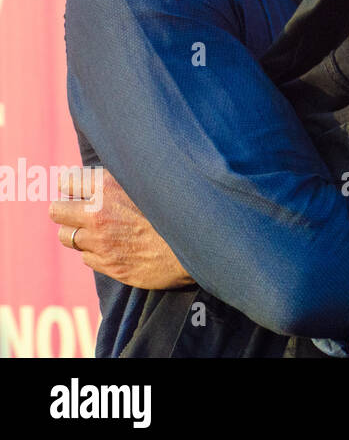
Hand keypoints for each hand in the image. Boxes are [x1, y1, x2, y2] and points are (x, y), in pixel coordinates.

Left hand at [49, 168, 193, 289]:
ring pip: (67, 237)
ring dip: (81, 233)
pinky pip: (87, 258)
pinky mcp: (108, 265)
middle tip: (85, 212)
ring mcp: (101, 242)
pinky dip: (97, 253)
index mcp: (109, 186)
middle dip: (67, 210)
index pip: (66, 181)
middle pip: (56, 210)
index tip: (83, 190)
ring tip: (103, 231)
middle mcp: (99, 214)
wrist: (201, 243)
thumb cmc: (178, 207)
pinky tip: (117, 247)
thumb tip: (100, 175)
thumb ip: (122, 178)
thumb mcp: (151, 180)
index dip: (75, 186)